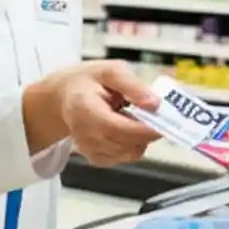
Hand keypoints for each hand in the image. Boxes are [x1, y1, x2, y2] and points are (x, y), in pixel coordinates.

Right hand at [36, 61, 161, 166]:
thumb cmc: (88, 82)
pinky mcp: (97, 158)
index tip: (164, 121)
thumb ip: (132, 85)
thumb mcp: (110, 71)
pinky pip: (126, 156)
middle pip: (127, 143)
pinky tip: (125, 126)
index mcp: (84, 110)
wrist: (64, 98)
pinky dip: (133, 143)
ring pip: (131, 153)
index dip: (144, 129)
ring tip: (131, 115)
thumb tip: (155, 104)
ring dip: (141, 137)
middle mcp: (84, 135)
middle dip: (147, 130)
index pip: (118, 128)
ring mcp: (89, 150)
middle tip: (153, 111)